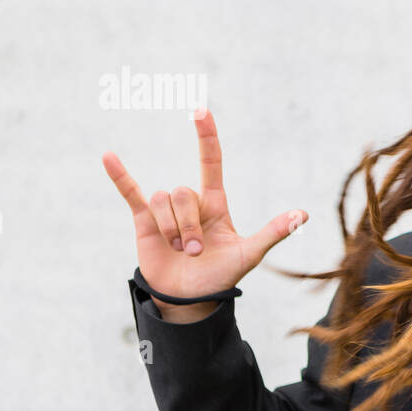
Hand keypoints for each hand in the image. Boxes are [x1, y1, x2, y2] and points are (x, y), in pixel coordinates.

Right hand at [102, 108, 307, 316]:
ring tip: (180, 251)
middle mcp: (190, 202)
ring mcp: (166, 210)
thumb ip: (273, 232)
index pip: (210, 162)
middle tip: (197, 251)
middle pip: (184, 193)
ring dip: (171, 229)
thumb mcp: (249, 254)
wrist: (190, 299)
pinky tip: (108, 156)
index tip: (201, 112)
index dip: (207, 138)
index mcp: (215, 204)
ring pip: (163, 198)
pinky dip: (120, 176)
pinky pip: (131, 192)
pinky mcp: (144, 220)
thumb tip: (303, 214)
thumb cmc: (220, 276)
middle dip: (189, 225)